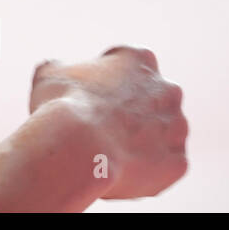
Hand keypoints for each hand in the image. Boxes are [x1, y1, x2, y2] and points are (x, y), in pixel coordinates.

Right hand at [29, 45, 187, 199]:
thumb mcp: (50, 72)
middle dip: (131, 111)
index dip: (104, 81)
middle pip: (151, 99)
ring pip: (161, 135)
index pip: (127, 65)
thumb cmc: (62, 104)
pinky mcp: (179, 163)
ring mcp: (178, 128)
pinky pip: (163, 167)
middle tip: (100, 127)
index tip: (89, 96)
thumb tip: (59, 70)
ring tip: (107, 154)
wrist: (80, 148)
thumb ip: (63, 68)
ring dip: (142, 141)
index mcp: (139, 59)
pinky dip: (145, 170)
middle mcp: (168, 89)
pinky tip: (118, 170)